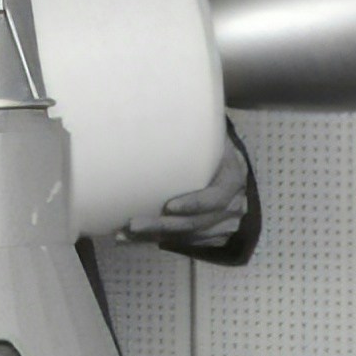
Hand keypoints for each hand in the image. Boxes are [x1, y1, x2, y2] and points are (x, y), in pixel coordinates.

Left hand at [118, 138, 249, 245]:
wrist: (228, 160)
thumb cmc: (211, 143)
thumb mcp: (211, 135)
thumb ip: (194, 131)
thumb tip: (155, 114)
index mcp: (232, 179)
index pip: (216, 197)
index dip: (194, 204)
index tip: (169, 206)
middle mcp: (230, 205)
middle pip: (197, 223)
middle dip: (163, 226)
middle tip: (133, 225)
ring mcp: (221, 222)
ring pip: (186, 236)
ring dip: (153, 237)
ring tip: (123, 235)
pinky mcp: (208, 232)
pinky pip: (181, 241)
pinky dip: (155, 240)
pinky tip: (130, 239)